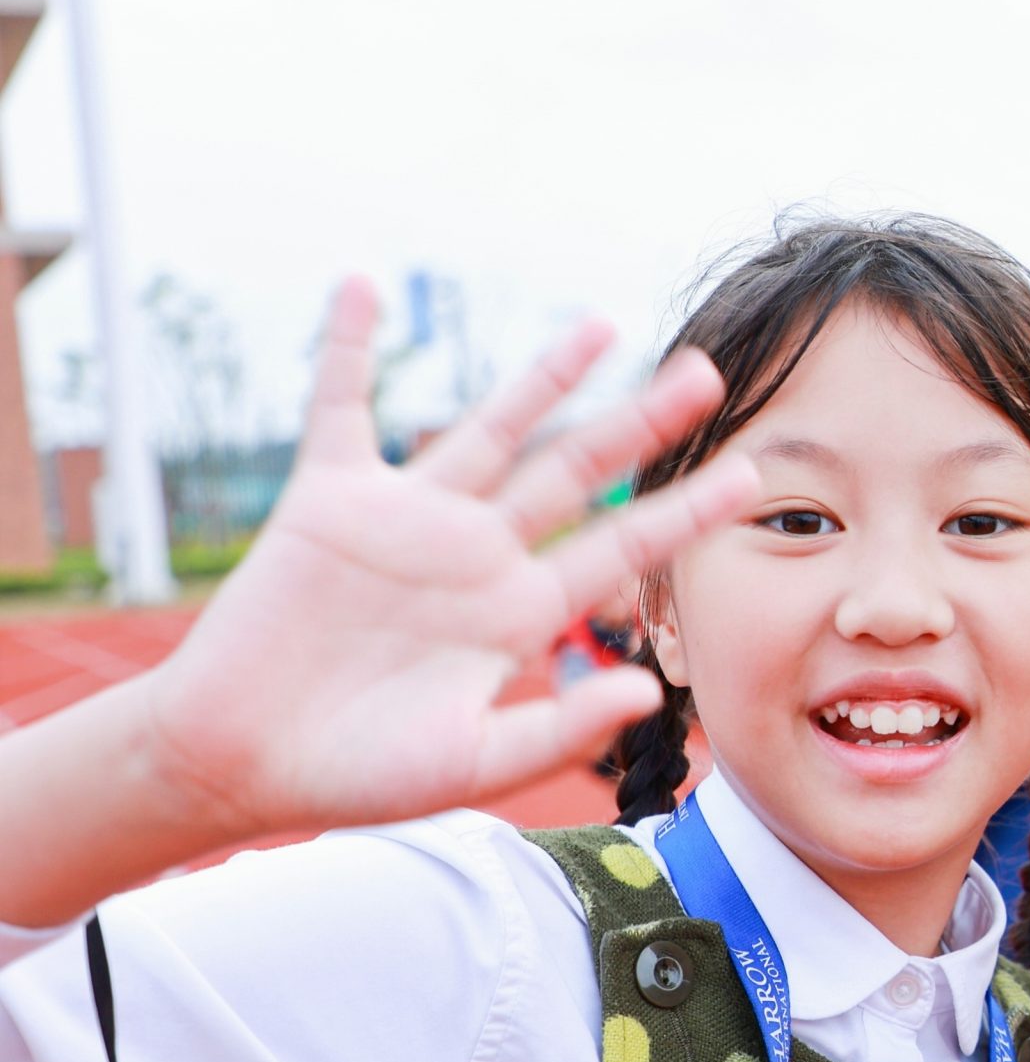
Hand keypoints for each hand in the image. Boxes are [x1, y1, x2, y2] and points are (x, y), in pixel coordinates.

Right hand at [138, 278, 756, 841]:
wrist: (245, 762)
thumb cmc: (357, 775)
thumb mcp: (469, 764)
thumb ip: (558, 731)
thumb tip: (647, 692)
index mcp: (521, 612)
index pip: (624, 548)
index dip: (686, 511)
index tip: (753, 477)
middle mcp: (479, 553)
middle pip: (578, 469)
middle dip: (642, 421)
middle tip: (708, 372)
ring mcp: (410, 518)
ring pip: (492, 427)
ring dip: (545, 376)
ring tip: (599, 325)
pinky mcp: (330, 500)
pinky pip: (339, 407)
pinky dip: (345, 347)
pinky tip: (361, 286)